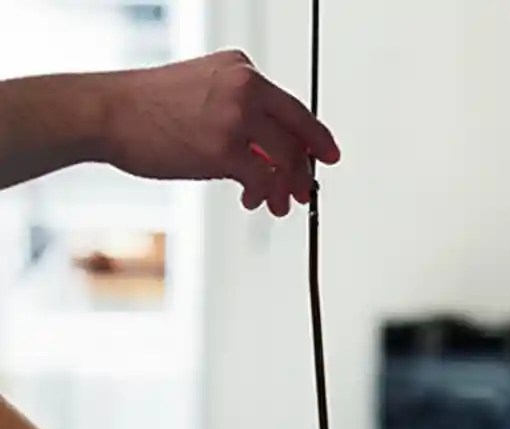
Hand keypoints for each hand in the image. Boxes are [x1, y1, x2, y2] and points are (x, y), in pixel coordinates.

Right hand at [99, 49, 339, 216]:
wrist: (105, 111)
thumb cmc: (144, 106)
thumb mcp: (200, 90)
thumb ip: (239, 111)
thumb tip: (266, 150)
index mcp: (241, 69)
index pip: (293, 107)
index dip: (315, 136)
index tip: (327, 154)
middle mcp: (245, 87)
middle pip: (297, 134)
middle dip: (303, 170)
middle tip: (304, 190)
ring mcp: (236, 116)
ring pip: (285, 158)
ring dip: (285, 187)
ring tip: (278, 202)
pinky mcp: (224, 148)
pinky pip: (262, 177)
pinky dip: (263, 192)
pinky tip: (254, 199)